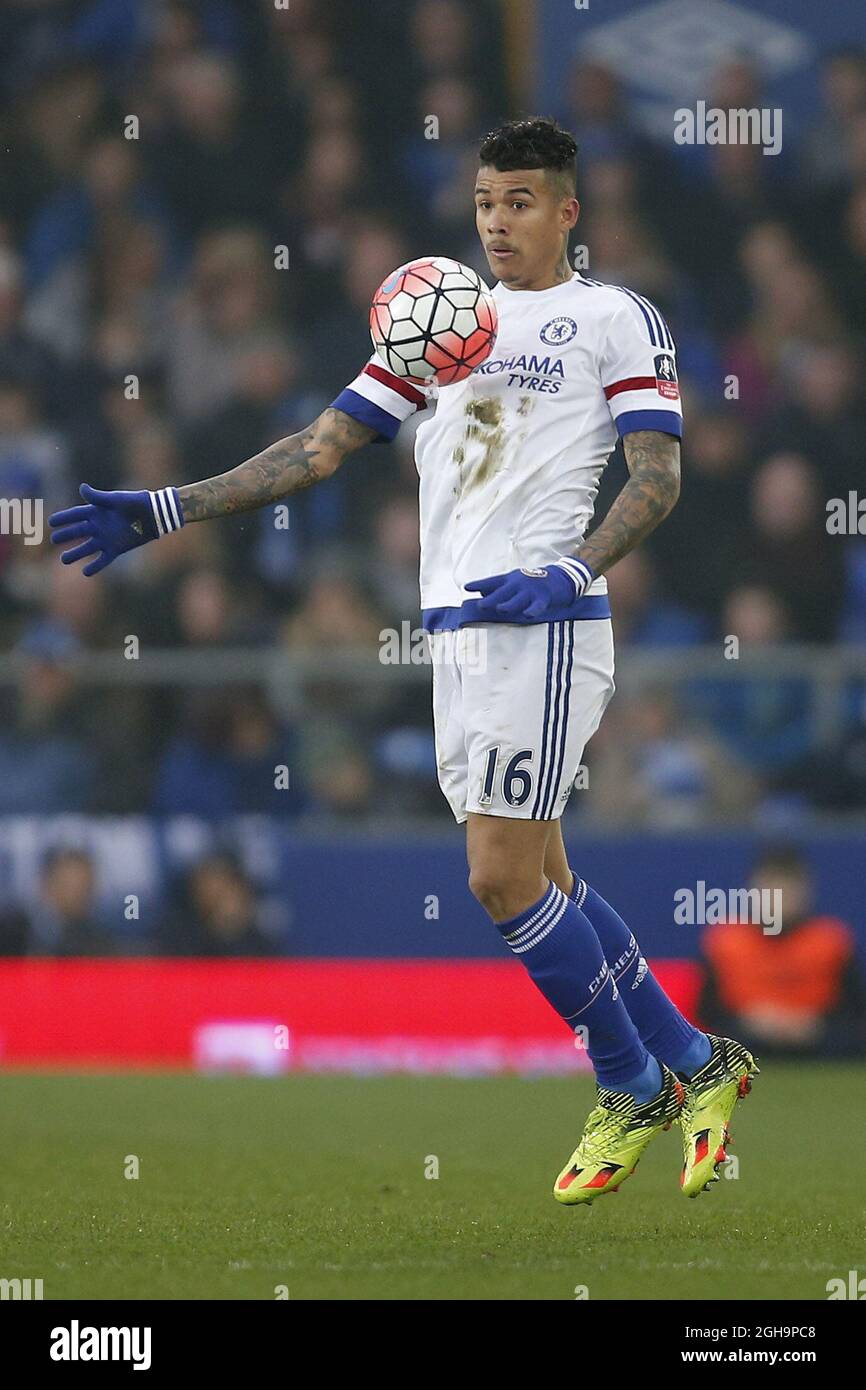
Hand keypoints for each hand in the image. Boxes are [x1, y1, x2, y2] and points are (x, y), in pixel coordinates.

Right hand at [49, 484, 183, 575]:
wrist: (154, 515)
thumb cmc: (136, 503)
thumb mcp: (116, 500)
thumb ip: (98, 497)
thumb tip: (82, 488)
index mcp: (97, 511)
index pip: (76, 515)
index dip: (63, 518)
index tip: (51, 523)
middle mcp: (99, 525)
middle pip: (78, 531)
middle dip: (66, 536)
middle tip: (54, 541)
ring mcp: (107, 538)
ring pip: (87, 548)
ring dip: (76, 553)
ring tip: (63, 560)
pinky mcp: (116, 549)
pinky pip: (103, 559)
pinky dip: (95, 566)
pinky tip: (85, 572)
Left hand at [466, 557, 594, 619]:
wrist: (560, 577)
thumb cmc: (532, 582)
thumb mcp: (515, 582)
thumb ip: (499, 588)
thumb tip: (481, 593)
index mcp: (510, 579)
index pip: (492, 581)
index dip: (480, 584)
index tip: (467, 587)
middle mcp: (519, 583)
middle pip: (503, 592)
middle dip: (492, 598)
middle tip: (481, 605)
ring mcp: (531, 590)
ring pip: (518, 599)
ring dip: (509, 604)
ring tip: (500, 609)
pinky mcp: (543, 598)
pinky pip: (537, 606)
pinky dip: (532, 610)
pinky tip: (527, 615)